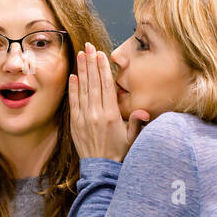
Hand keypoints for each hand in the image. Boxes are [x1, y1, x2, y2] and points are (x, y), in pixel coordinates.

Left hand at [68, 43, 149, 161]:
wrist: (101, 170)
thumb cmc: (120, 153)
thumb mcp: (133, 139)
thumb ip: (137, 123)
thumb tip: (143, 111)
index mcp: (111, 115)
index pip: (106, 86)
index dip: (103, 69)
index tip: (100, 54)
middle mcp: (96, 114)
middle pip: (93, 83)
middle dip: (91, 63)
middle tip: (88, 46)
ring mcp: (84, 118)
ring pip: (83, 89)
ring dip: (81, 71)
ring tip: (80, 55)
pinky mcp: (75, 123)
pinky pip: (74, 102)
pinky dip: (73, 88)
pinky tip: (73, 76)